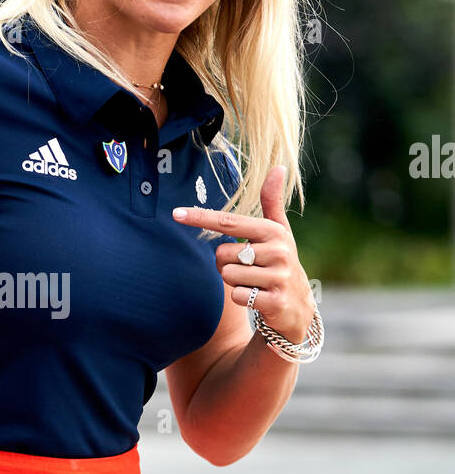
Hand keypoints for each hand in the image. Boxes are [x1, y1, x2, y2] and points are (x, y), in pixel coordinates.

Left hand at [172, 165, 315, 343]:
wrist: (298, 306)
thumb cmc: (280, 263)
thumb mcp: (279, 232)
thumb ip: (272, 202)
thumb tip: (279, 167)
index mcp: (273, 231)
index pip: (228, 222)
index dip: (200, 217)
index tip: (175, 213)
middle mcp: (278, 251)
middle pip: (222, 254)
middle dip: (226, 264)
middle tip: (247, 269)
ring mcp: (278, 277)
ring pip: (228, 275)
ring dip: (234, 282)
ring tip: (254, 283)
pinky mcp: (275, 301)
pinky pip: (237, 296)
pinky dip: (241, 299)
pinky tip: (258, 298)